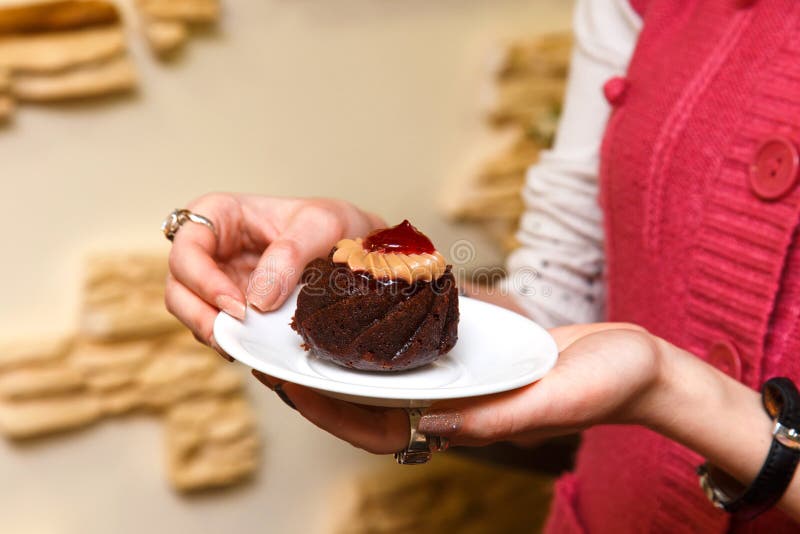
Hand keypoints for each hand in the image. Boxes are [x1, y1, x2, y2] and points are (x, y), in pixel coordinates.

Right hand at [164, 193, 382, 356]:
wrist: (358, 251)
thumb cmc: (334, 225)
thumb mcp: (322, 225)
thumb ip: (290, 254)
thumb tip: (258, 299)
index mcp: (223, 214)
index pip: (188, 243)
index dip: (200, 277)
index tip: (236, 305)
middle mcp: (213, 248)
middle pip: (179, 283)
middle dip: (198, 313)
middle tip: (233, 336)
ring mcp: (220, 280)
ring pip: (190, 311)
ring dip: (210, 333)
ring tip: (242, 347)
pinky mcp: (234, 309)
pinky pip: (217, 328)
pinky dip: (229, 341)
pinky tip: (252, 348)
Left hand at [251, 322, 665, 452]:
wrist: (637, 360)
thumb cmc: (605, 387)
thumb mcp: (553, 401)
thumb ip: (493, 418)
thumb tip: (424, 425)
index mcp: (463, 422)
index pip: (381, 426)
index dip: (332, 409)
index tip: (288, 383)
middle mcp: (452, 398)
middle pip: (372, 393)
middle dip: (320, 373)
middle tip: (270, 344)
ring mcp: (460, 370)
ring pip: (388, 362)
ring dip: (345, 342)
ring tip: (300, 314)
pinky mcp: (473, 343)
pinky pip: (418, 331)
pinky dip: (386, 315)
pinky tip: (359, 289)